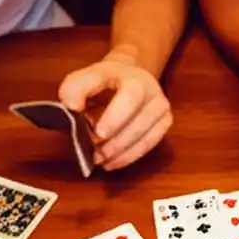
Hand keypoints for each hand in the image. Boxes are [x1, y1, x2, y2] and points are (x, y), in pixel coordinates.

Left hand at [59, 56, 171, 170]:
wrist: (131, 77)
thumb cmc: (106, 79)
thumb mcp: (85, 76)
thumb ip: (74, 88)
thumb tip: (72, 107)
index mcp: (134, 78)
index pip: (130, 97)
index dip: (116, 117)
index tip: (98, 134)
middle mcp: (154, 93)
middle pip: (139, 124)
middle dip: (115, 143)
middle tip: (93, 155)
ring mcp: (162, 109)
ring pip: (145, 138)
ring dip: (121, 154)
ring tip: (100, 160)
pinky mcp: (165, 123)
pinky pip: (149, 145)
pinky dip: (130, 157)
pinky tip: (113, 162)